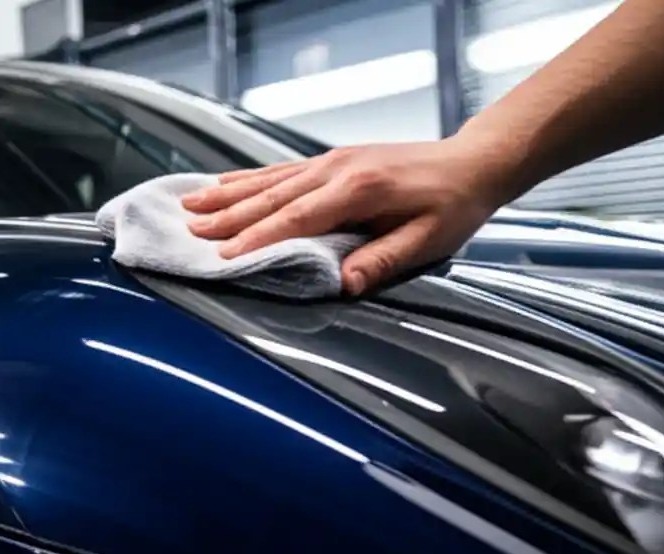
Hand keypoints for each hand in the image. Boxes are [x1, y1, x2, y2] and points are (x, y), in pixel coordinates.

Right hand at [181, 138, 511, 294]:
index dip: (258, 237)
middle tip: (189, 230)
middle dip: (227, 215)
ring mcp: (331, 160)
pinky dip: (247, 180)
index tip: (225, 254)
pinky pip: (280, 170)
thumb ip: (383, 259)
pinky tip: (223, 185)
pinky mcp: (332, 160)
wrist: (473, 162)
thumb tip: (343, 283)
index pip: (297, 217)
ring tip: (189, 205)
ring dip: (227, 195)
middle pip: (272, 196)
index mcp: (359, 189)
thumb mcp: (428, 240)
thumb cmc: (454, 206)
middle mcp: (338, 169)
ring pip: (269, 180)